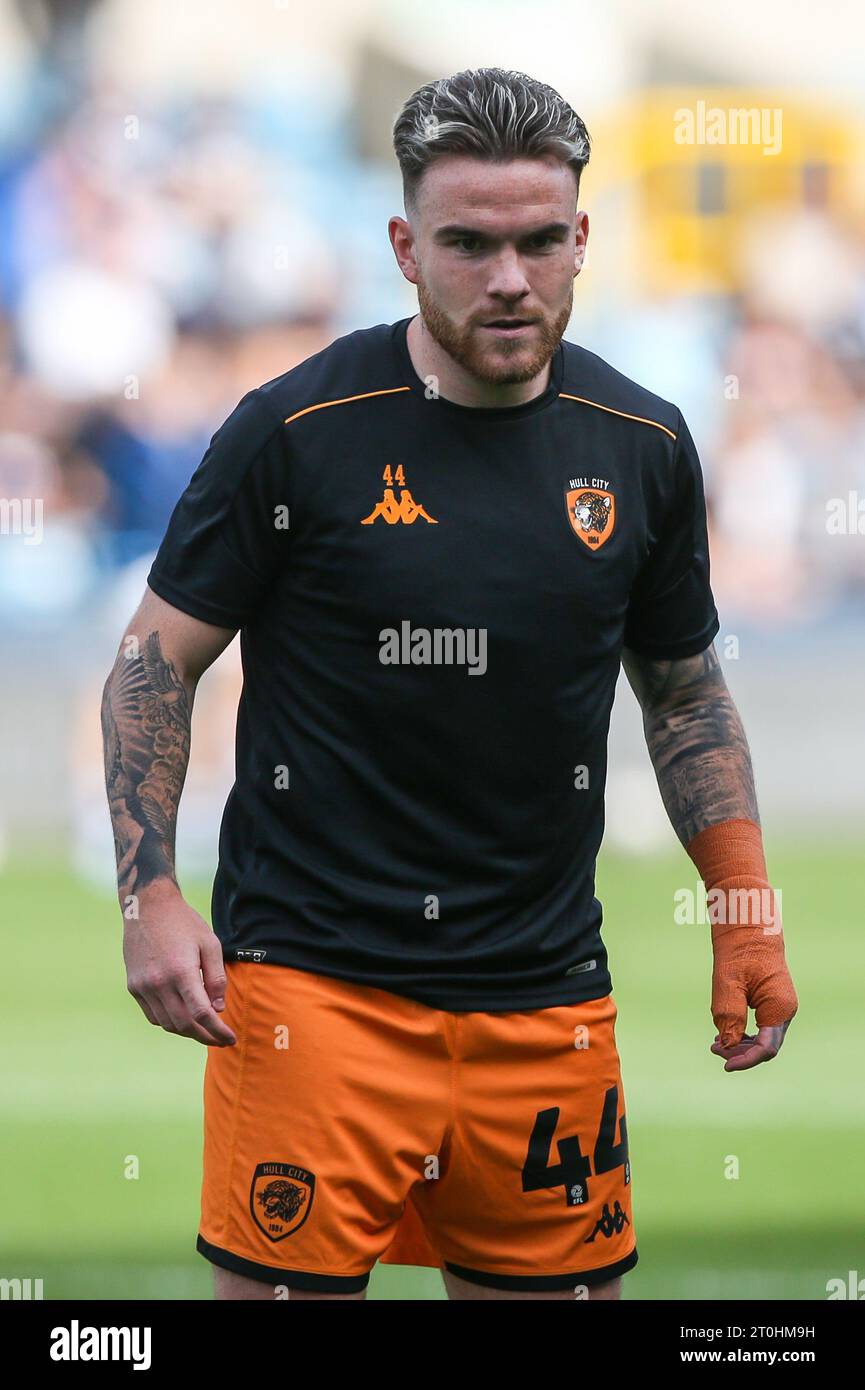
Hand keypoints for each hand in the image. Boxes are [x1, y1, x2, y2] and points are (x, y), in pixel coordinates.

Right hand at [123, 882, 236, 1045]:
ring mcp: (142, 987)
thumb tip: (218, 1009)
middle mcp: (158, 983)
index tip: (230, 1039)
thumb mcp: (210, 944)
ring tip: (204, 1030)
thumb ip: (216, 978)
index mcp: (181, 971)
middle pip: (184, 1025)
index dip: (217, 1031)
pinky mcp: (133, 987)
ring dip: (187, 1032)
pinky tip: (183, 1018)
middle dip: (205, 1037)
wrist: (147, 908)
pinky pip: (153, 1015)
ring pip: (167, 1024)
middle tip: (220, 1040)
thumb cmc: (184, 923)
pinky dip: (169, 1022)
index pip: (201, 1014)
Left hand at [710, 895, 797, 1069]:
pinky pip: (760, 1029)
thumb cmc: (738, 951)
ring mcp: (779, 1009)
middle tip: (713, 1049)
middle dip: (739, 1052)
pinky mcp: (771, 1005)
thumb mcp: (728, 982)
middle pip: (765, 1047)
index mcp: (779, 1007)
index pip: (766, 1048)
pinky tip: (724, 1035)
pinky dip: (742, 1034)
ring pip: (762, 1040)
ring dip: (739, 1045)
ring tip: (715, 1044)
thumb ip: (729, 1015)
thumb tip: (728, 1045)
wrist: (748, 927)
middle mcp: (784, 1011)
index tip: (726, 1065)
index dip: (746, 1060)